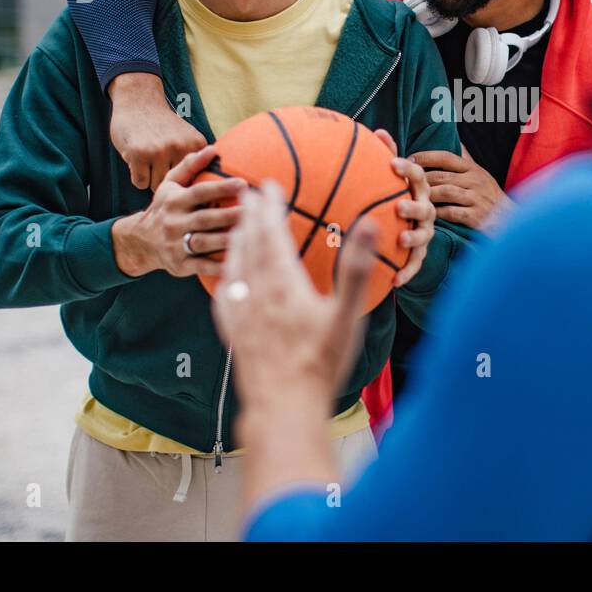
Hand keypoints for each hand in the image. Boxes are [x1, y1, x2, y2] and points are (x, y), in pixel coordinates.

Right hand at [108, 72, 207, 190]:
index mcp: (197, 145)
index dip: (184, 180)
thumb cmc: (162, 125)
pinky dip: (136, 176)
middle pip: (175, 186)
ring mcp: (159, 151)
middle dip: (165, 180)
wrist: (139, 101)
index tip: (178, 174)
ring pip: (156, 186)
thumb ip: (196, 160)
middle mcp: (180, 148)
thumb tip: (201, 193)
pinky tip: (137, 159)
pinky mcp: (138, 154)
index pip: (195, 180)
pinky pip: (140, 183)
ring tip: (148, 160)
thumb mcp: (188, 137)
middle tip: (158, 164)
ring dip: (150, 178)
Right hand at [111, 146, 245, 277]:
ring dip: (227, 240)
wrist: (141, 241)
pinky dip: (219, 266)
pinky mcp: (180, 265)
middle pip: (205, 219)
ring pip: (203, 243)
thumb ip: (190, 165)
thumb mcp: (171, 184)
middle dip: (230, 215)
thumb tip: (212, 148)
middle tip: (255, 211)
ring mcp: (175, 245)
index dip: (221, 188)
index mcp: (175, 201)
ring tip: (251, 234)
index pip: (199, 193)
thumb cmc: (165, 207)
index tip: (243, 184)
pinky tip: (238, 260)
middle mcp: (174, 222)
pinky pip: (201, 266)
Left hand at [212, 183, 378, 410]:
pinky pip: (224, 295)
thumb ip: (354, 269)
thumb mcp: (346, 316)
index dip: (269, 206)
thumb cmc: (320, 364)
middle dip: (249, 215)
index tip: (268, 184)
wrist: (283, 407)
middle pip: (249, 244)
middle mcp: (257, 293)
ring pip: (233, 266)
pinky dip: (225, 276)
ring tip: (237, 225)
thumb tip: (367, 226)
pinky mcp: (234, 334)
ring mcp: (241, 314)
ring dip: (235, 240)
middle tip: (246, 193)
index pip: (273, 234)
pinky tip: (226, 279)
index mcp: (284, 284)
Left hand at [371, 129, 434, 287]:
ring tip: (401, 240)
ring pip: (423, 237)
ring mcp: (424, 233)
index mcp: (418, 190)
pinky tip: (395, 282)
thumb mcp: (392, 177)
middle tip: (398, 206)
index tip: (393, 164)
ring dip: (413, 239)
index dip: (408, 170)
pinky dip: (407, 272)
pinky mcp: (418, 254)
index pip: (417, 176)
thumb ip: (387, 154)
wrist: (402, 225)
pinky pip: (414, 264)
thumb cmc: (395, 194)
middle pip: (425, 208)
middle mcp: (425, 210)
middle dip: (413, 207)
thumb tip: (379, 130)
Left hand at [409, 145, 511, 229]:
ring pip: (445, 192)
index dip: (425, 157)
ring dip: (426, 195)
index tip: (408, 159)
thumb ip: (466, 159)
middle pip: (441, 175)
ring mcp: (477, 198)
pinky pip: (452, 212)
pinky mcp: (477, 216)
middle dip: (419, 177)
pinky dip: (438, 213)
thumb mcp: (481, 174)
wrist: (511, 220)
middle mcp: (475, 180)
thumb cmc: (490, 197)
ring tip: (410, 197)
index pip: (445, 157)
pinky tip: (426, 215)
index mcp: (473, 169)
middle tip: (401, 180)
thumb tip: (455, 141)